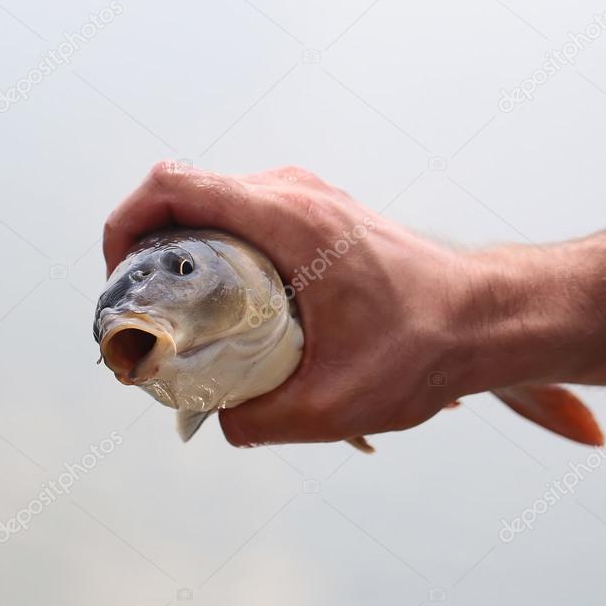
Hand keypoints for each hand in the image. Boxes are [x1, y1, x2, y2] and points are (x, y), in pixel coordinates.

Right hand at [103, 162, 481, 445]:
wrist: (486, 317)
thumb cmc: (426, 346)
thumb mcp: (335, 401)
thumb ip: (260, 418)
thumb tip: (217, 419)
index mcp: (288, 220)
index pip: (172, 187)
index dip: (124, 226)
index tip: (119, 280)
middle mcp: (292, 194)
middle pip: (182, 195)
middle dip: (145, 251)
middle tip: (143, 315)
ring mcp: (305, 199)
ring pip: (211, 206)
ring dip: (180, 252)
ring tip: (178, 317)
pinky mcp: (316, 214)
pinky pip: (242, 218)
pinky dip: (215, 252)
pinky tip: (224, 308)